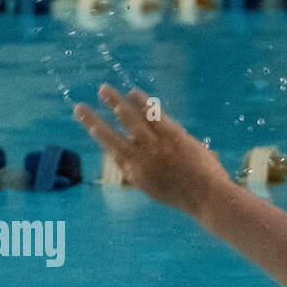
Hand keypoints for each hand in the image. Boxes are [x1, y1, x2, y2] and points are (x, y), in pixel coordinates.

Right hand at [73, 84, 231, 216]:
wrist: (208, 198)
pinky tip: (132, 92)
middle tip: (78, 108)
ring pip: (128, 118)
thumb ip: (143, 176)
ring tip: (103, 89)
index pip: (113, 153)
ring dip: (114, 101)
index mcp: (135, 175)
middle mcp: (139, 158)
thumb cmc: (188, 197)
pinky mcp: (170, 134)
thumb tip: (126, 161)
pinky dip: (141, 101)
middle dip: (91, 120)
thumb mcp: (157, 191)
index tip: (92, 127)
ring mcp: (154, 145)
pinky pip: (152, 113)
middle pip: (109, 135)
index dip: (102, 139)